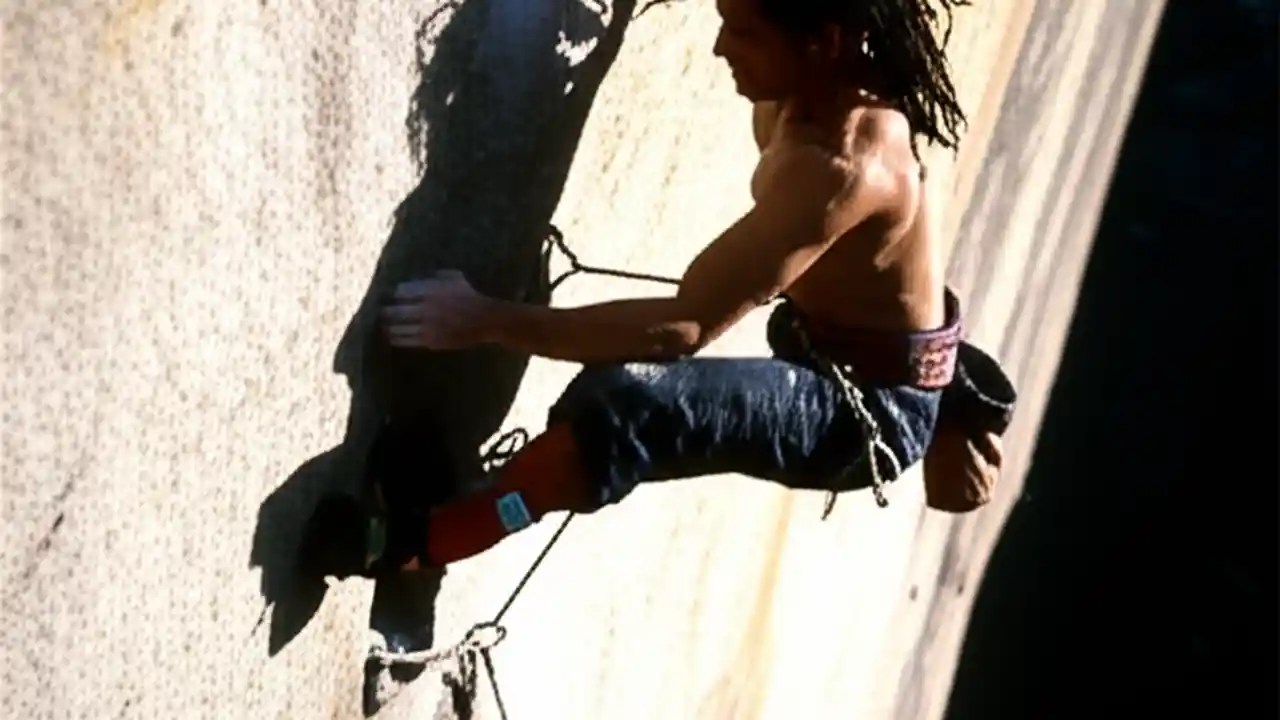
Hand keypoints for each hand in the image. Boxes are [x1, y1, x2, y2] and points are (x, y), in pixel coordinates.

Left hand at [380, 270, 496, 349]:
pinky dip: (398, 338)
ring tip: (384, 326)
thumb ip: (436, 275)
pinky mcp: (431, 340)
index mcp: (431, 290)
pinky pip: (408, 339)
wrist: (486, 319)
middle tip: (382, 311)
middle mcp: (426, 308)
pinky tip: (392, 337)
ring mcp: (428, 325)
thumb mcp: (455, 278)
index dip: (395, 294)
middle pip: (396, 310)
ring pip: (399, 327)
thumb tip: (420, 276)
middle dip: (387, 311)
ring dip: (389, 326)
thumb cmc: (471, 296)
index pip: (402, 292)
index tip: (392, 296)